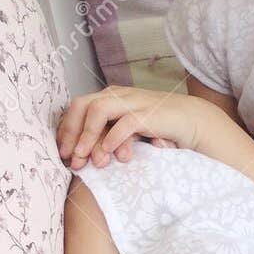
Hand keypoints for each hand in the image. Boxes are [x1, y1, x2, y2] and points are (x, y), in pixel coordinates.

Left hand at [56, 86, 205, 169]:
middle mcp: (117, 95)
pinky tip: (110, 154)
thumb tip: (78, 156)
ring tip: (86, 158)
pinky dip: (114, 138)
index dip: (66, 130)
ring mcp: (133, 101)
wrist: (190, 121)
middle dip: (71, 133)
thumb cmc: (155, 128)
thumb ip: (104, 137)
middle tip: (70, 158)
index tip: (63, 153)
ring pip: (99, 110)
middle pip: (82, 105)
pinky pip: (126, 122)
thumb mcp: (124, 131)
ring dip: (89, 136)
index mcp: (108, 97)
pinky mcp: (149, 113)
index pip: (76, 107)